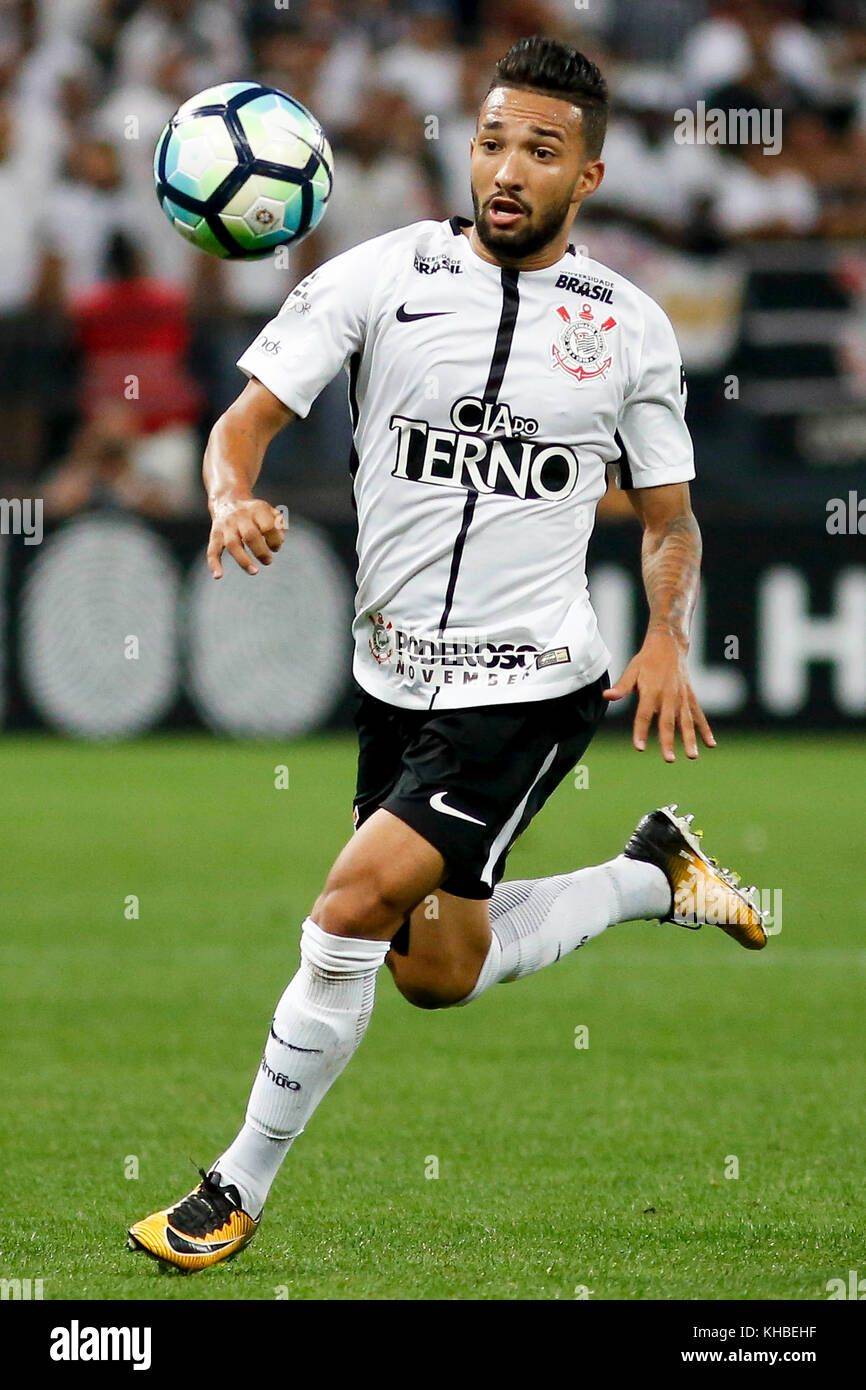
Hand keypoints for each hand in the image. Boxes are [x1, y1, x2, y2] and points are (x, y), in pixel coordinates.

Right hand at [206, 497, 285, 577]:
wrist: (227, 500)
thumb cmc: (253, 511)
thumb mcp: (268, 510)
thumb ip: (278, 524)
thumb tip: (280, 540)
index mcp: (256, 509)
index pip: (268, 526)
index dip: (275, 539)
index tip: (276, 547)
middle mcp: (239, 517)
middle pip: (250, 535)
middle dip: (261, 551)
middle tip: (268, 561)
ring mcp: (226, 526)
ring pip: (233, 544)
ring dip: (244, 560)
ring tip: (254, 571)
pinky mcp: (215, 535)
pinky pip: (213, 550)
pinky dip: (214, 564)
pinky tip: (218, 576)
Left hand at [602, 629, 715, 761]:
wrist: (670, 645)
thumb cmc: (646, 660)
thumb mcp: (632, 670)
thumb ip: (622, 687)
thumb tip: (606, 697)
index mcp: (651, 690)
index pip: (644, 714)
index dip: (641, 731)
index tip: (639, 747)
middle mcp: (668, 695)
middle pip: (667, 722)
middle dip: (668, 741)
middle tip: (669, 759)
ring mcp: (682, 697)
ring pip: (686, 721)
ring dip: (690, 739)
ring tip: (692, 756)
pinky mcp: (690, 697)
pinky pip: (698, 715)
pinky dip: (705, 729)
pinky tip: (710, 744)